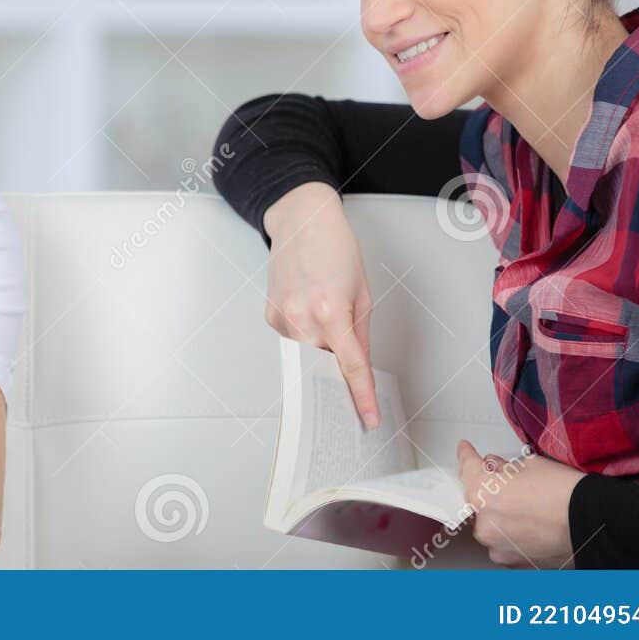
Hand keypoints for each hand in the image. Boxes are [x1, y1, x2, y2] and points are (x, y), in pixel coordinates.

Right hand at [262, 182, 379, 428]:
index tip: (368, 418)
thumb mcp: (363, 293)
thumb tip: (360, 368)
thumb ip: (361, 336)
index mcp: (331, 311)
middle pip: (323, 368)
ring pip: (305, 357)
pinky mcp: (270, 316)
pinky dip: (305, 336)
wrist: (302, 221)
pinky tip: (310, 309)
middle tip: (349, 375)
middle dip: (336, 374)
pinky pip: (292, 341)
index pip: (350, 367)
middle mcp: (301, 317)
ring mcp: (281, 318)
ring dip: (320, 351)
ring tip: (328, 320)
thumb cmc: (336, 249)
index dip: (361, 397)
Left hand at [457, 439, 581, 567]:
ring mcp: (498, 547)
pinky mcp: (514, 564)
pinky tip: (535, 525)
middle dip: (490, 490)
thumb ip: (504, 468)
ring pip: (492, 525)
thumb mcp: (531, 465)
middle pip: (478, 500)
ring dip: (502, 515)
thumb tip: (496, 468)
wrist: (595, 525)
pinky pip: (506, 544)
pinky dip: (514, 535)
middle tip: (513, 483)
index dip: (467, 456)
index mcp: (482, 493)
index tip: (466, 450)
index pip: (467, 468)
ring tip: (531, 508)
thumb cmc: (566, 494)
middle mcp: (484, 524)